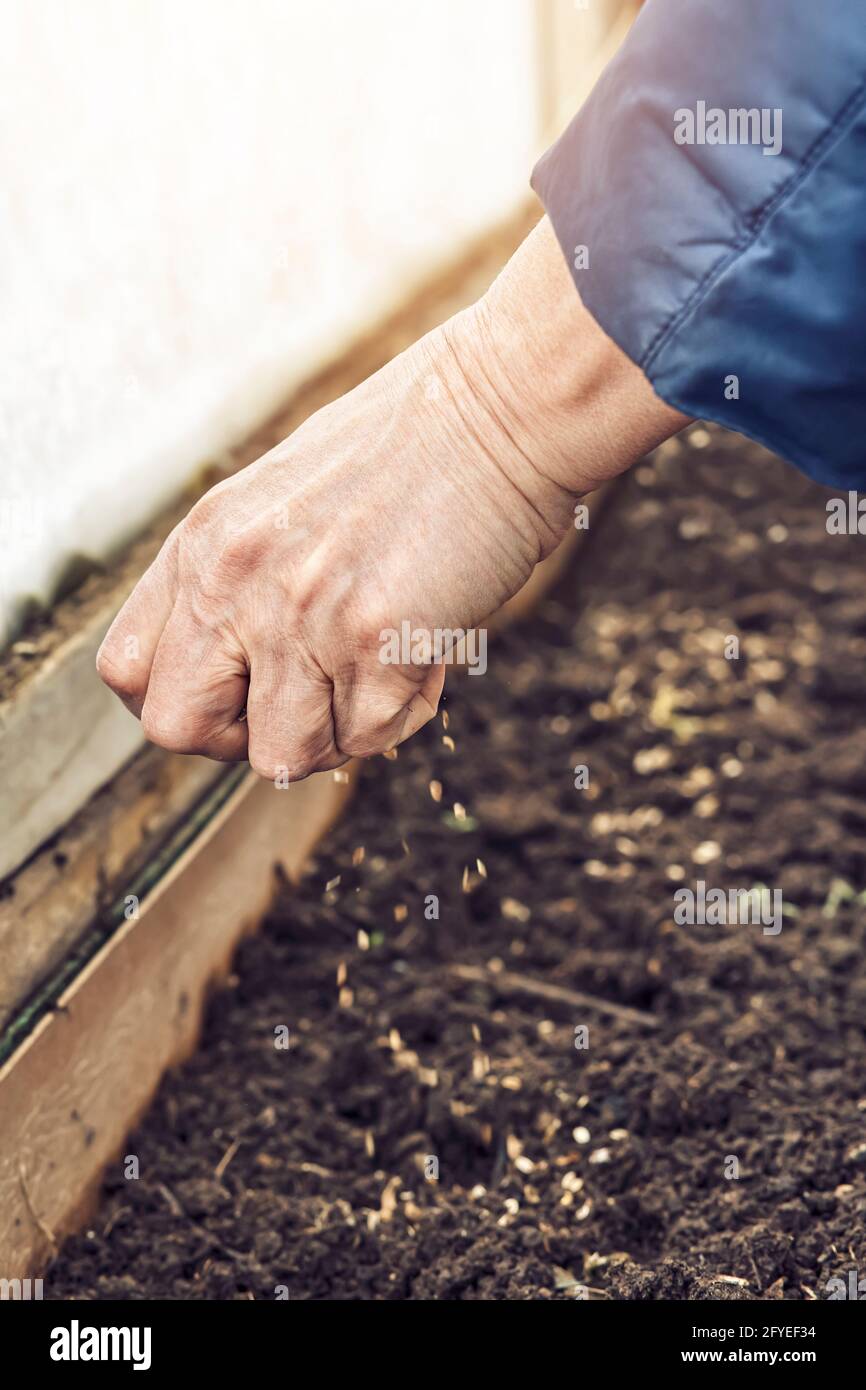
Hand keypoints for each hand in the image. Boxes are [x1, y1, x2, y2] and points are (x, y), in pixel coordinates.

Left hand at [97, 219, 685, 778]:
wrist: (502, 405)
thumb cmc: (409, 451)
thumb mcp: (281, 501)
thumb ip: (242, 581)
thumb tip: (238, 672)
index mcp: (205, 541)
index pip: (128, 671)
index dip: (182, 699)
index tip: (237, 692)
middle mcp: (235, 580)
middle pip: (176, 728)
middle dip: (239, 737)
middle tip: (302, 703)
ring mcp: (302, 614)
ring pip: (278, 756)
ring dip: (333, 733)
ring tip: (376, 671)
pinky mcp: (376, 641)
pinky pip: (369, 739)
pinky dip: (402, 713)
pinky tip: (424, 653)